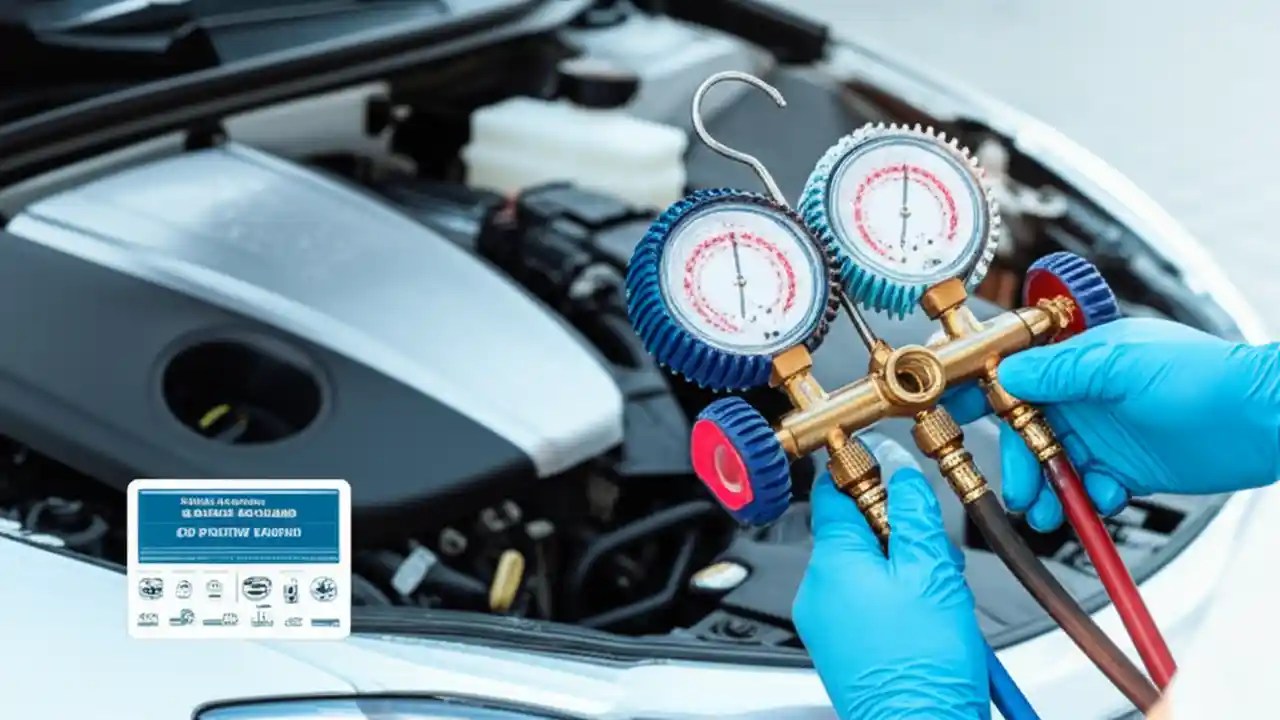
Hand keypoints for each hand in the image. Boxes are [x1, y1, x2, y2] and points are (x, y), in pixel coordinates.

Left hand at [793, 441, 988, 719]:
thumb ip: (913, 511)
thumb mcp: (932, 570)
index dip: (861, 472)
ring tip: (939, 598)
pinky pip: (864, 603)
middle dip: (899, 533)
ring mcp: (823, 621)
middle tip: (936, 557)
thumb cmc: (925, 666)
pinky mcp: (839, 647)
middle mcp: (816, 589)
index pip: (832, 492)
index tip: (884, 464)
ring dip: (903, 569)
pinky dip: (895, 600)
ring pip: (864, 568)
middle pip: (855, 532)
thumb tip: (899, 471)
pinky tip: (927, 619)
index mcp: (832, 561)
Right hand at [945, 317, 1279, 531]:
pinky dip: (1086, 498)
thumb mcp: (1121, 366)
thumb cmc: (1206, 378)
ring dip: (1047, 489)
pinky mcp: (1127, 465)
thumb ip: (1060, 371)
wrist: (1263, 423)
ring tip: (1049, 512)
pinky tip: (1101, 497)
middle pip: (1027, 431)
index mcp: (1080, 360)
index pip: (1016, 374)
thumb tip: (1007, 375)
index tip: (952, 414)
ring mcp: (1106, 432)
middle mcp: (1087, 395)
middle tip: (1020, 490)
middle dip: (1019, 464)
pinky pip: (1087, 486)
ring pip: (1054, 464)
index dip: (982, 394)